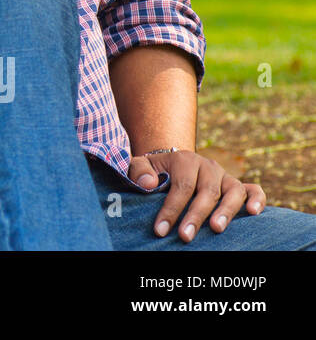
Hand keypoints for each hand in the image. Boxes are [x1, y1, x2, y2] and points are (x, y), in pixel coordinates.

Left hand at [128, 149, 265, 242]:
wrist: (171, 163)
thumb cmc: (155, 171)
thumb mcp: (141, 166)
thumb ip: (139, 171)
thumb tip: (149, 183)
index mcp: (184, 160)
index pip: (181, 187)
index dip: (171, 209)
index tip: (161, 230)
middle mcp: (208, 166)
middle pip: (207, 192)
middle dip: (195, 216)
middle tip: (185, 236)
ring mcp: (224, 176)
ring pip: (233, 191)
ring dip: (226, 211)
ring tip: (216, 229)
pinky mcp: (237, 185)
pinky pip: (253, 189)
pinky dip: (257, 199)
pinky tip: (253, 213)